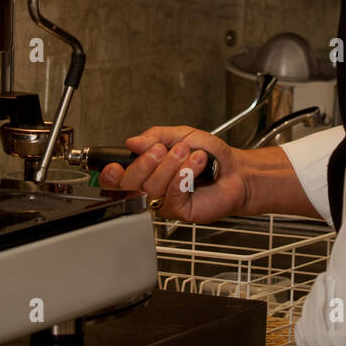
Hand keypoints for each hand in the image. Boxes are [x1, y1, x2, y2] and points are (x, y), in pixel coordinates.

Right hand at [98, 125, 244, 223]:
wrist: (235, 170)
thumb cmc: (210, 155)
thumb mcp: (181, 135)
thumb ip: (154, 136)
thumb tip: (132, 142)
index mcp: (148, 169)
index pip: (119, 178)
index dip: (110, 174)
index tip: (113, 165)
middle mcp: (153, 186)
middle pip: (130, 183)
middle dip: (145, 163)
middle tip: (162, 149)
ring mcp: (166, 201)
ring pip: (153, 186)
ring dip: (172, 165)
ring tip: (190, 154)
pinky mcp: (180, 211)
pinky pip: (172, 194)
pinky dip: (184, 175)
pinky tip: (197, 165)